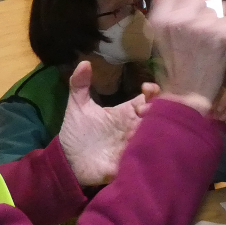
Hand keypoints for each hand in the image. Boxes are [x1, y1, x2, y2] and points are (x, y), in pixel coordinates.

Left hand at [59, 61, 158, 185]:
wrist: (69, 162)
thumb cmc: (77, 134)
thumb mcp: (77, 106)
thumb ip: (79, 84)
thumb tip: (83, 62)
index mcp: (125, 113)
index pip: (147, 99)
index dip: (152, 92)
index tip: (148, 88)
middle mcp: (135, 127)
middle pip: (156, 116)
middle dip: (156, 111)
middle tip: (145, 110)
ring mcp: (136, 144)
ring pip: (156, 134)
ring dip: (156, 129)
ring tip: (147, 126)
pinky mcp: (134, 160)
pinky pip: (150, 154)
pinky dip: (153, 148)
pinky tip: (149, 143)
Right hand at [149, 0, 225, 115]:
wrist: (187, 93)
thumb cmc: (175, 69)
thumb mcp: (161, 39)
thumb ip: (170, 16)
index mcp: (160, 20)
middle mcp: (178, 19)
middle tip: (213, 9)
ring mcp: (199, 25)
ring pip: (217, 7)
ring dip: (221, 15)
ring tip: (218, 30)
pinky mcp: (219, 34)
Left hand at [211, 88, 225, 124]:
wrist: (225, 108)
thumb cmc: (214, 104)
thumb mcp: (210, 104)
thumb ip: (209, 106)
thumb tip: (207, 112)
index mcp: (222, 91)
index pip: (223, 92)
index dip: (221, 101)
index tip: (215, 109)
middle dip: (224, 107)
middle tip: (218, 116)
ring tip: (222, 119)